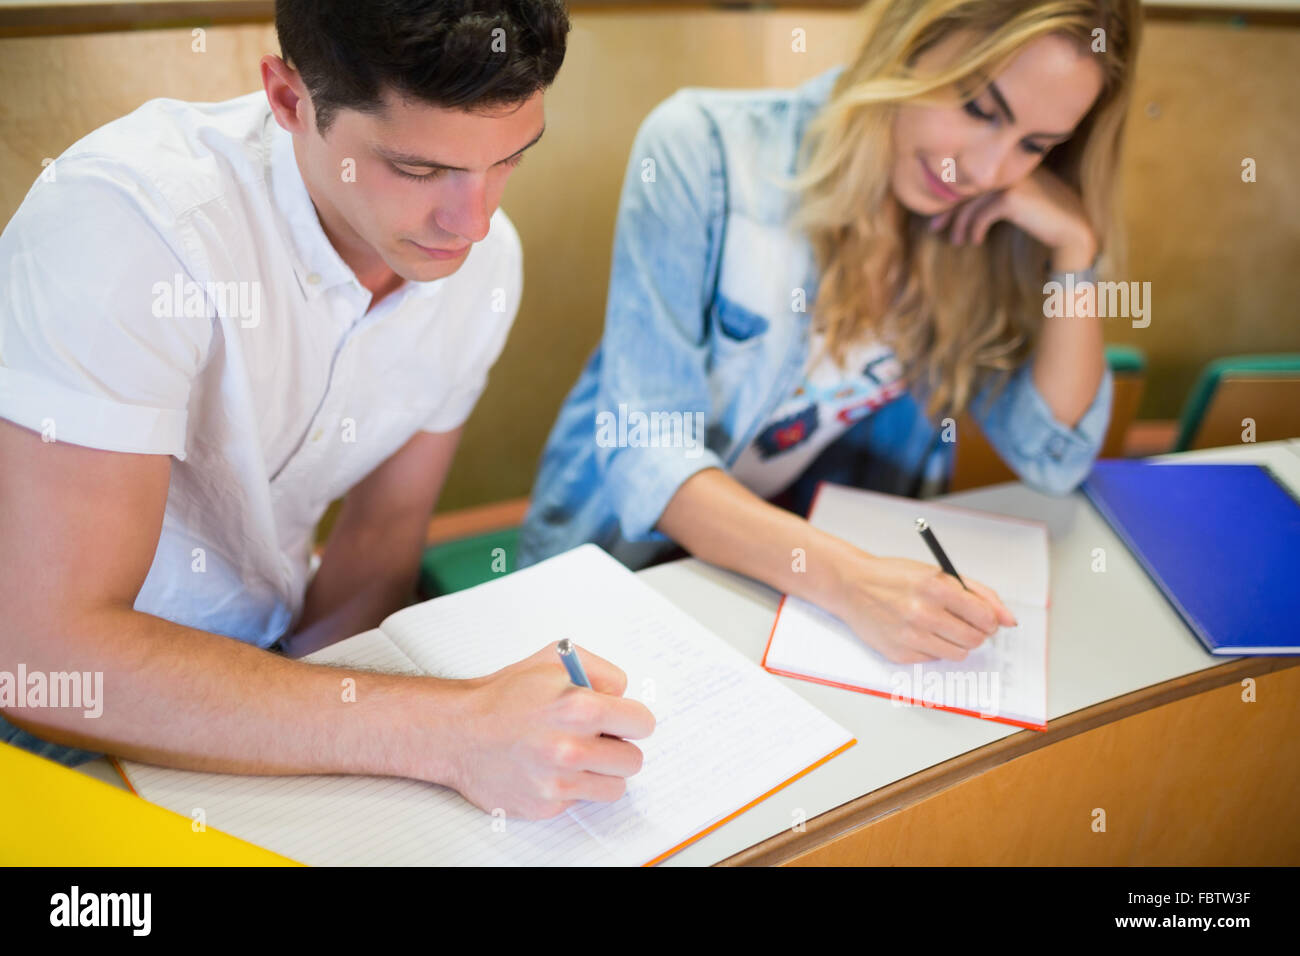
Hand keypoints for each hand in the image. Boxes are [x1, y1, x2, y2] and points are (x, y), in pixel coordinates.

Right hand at [440, 644, 655, 819]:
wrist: (459, 731)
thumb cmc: (505, 695)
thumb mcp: (555, 659)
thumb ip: (600, 671)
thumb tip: (623, 696)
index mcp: (579, 708)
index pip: (642, 723)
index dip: (632, 720)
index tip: (623, 722)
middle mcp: (570, 748)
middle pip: (633, 760)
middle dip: (619, 748)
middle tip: (598, 740)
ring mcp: (558, 781)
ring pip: (614, 787)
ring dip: (601, 773)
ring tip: (578, 756)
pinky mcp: (545, 806)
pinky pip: (580, 801)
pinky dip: (571, 787)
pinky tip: (548, 769)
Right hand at [831, 553, 1017, 664]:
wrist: (851, 586)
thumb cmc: (896, 577)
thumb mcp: (938, 573)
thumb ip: (979, 593)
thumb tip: (1009, 620)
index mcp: (936, 587)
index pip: (985, 617)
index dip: (989, 620)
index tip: (982, 618)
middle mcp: (923, 613)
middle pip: (975, 639)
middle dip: (974, 632)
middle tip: (960, 622)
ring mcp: (910, 636)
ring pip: (958, 654)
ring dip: (955, 642)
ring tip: (938, 627)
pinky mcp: (900, 653)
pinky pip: (934, 659)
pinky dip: (932, 648)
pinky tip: (917, 632)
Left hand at [930, 166, 1096, 270]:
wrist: (1071, 227)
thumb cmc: (1044, 217)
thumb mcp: (1018, 202)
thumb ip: (994, 198)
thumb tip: (962, 210)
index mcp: (1008, 168)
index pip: (971, 180)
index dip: (952, 199)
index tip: (939, 217)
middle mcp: (1007, 170)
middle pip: (966, 189)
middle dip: (947, 211)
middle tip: (934, 228)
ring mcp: (1009, 182)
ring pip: (970, 204)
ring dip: (960, 226)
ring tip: (956, 242)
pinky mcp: (1010, 198)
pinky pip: (981, 216)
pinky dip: (975, 230)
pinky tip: (975, 241)